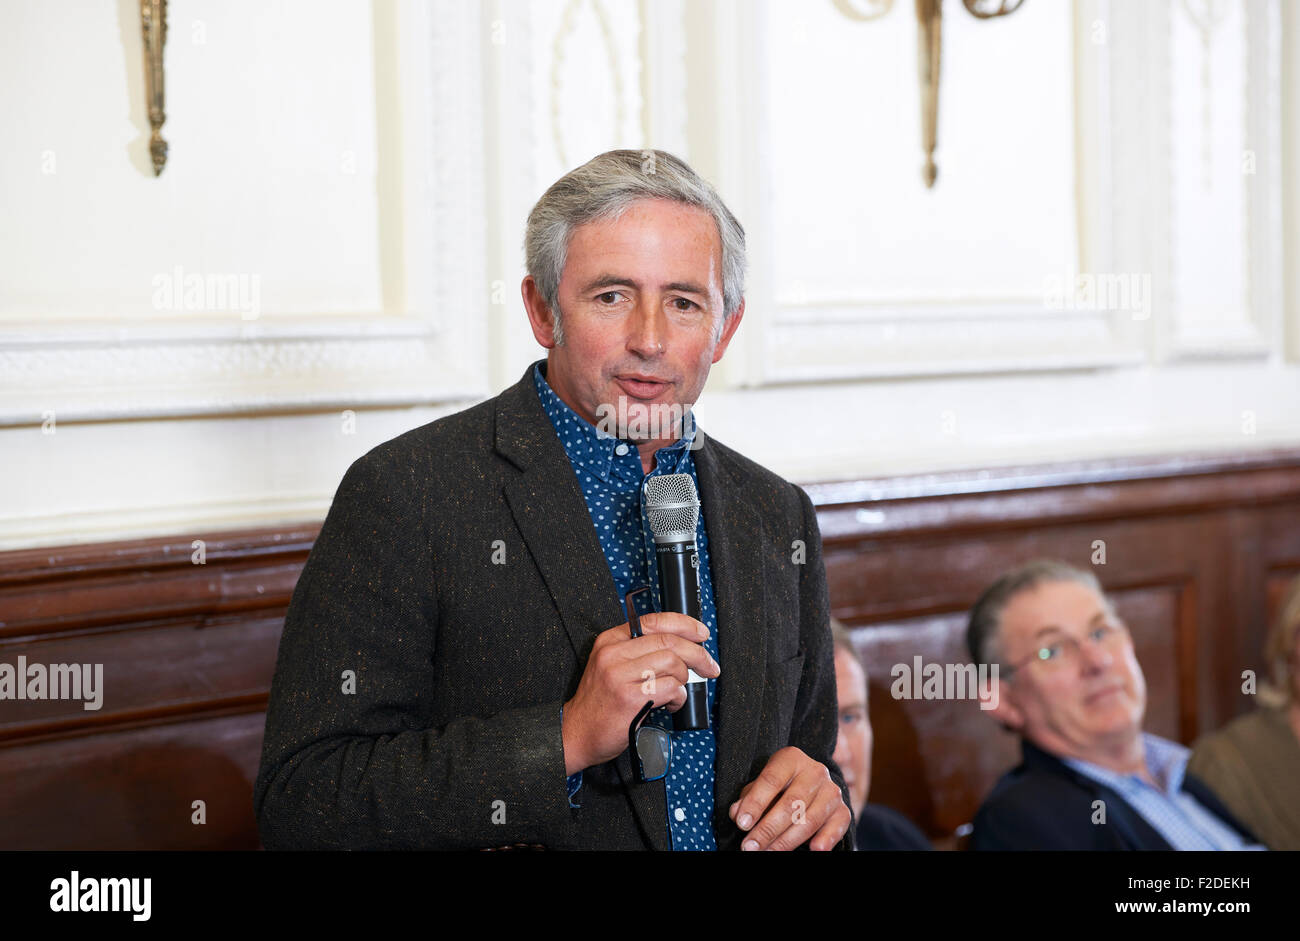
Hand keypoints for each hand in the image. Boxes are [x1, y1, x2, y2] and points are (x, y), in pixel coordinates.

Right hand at [562, 612, 719, 774]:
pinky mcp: (630, 698)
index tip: (701, 634)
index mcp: (610, 640)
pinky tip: (670, 704)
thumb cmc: (599, 703)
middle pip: (669, 642)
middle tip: (709, 666)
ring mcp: (620, 675)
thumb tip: (682, 646)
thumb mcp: (610, 666)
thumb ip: (638, 652)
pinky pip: (671, 689)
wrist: (576, 733)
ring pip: (673, 664)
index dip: (685, 625)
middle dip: (697, 654)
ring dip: (684, 680)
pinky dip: (679, 697)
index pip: (654, 621)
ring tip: (676, 692)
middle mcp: (614, 654)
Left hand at [728, 747, 850, 850]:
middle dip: (768, 828)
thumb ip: (748, 798)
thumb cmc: (779, 786)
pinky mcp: (843, 810)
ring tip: (766, 852)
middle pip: (791, 803)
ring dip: (786, 841)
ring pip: (810, 819)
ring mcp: (832, 791)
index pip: (771, 780)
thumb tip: (737, 813)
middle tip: (749, 847)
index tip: (742, 824)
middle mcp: (815, 771)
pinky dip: (826, 839)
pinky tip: (813, 849)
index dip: (755, 803)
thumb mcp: (760, 786)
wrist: (811, 785)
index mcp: (791, 758)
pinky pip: (838, 826)